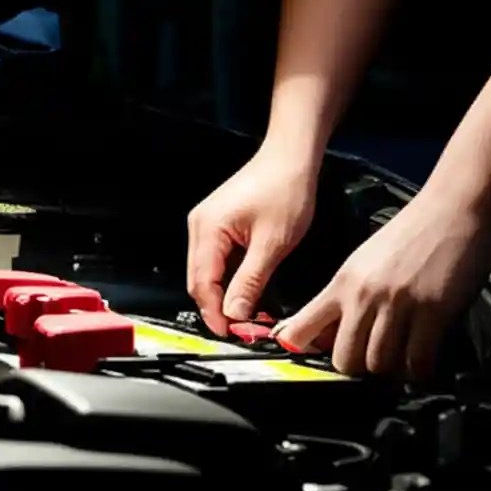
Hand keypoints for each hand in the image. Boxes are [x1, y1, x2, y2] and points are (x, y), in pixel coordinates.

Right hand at [187, 150, 317, 335]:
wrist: (291, 157)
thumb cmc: (285, 188)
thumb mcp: (272, 244)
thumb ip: (250, 283)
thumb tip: (235, 315)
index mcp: (208, 230)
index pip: (202, 285)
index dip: (216, 314)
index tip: (234, 334)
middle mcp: (200, 227)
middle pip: (200, 281)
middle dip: (219, 308)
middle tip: (244, 329)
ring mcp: (207, 225)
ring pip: (208, 274)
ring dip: (225, 296)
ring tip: (250, 314)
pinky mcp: (218, 225)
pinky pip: (218, 261)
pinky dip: (230, 280)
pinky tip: (248, 291)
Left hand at [275, 189, 490, 377]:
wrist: (454, 207)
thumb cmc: (411, 233)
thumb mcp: (363, 261)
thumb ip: (345, 296)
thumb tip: (328, 335)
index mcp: (342, 283)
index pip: (301, 328)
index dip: (302, 349)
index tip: (309, 357)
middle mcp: (363, 296)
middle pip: (345, 360)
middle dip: (359, 369)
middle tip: (375, 362)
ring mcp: (397, 305)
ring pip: (379, 365)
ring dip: (392, 371)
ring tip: (402, 360)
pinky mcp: (432, 313)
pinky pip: (416, 362)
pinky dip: (419, 370)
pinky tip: (424, 361)